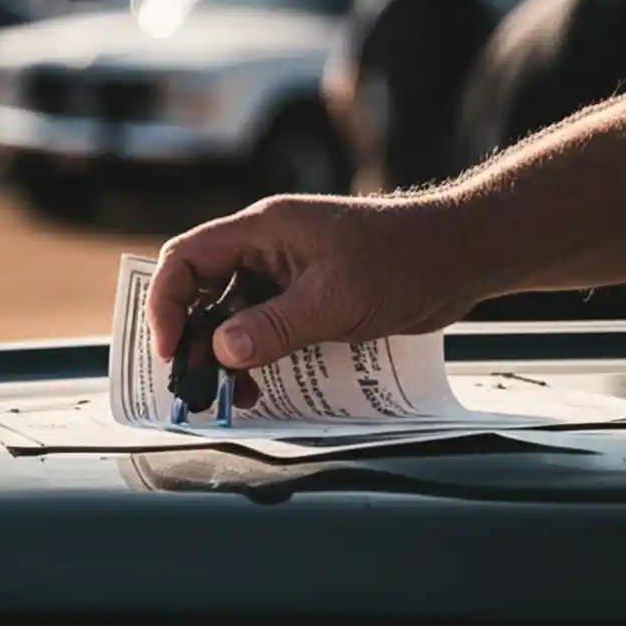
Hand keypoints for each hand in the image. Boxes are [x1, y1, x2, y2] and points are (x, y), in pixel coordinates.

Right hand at [148, 194, 485, 373]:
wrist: (459, 256)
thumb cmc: (401, 261)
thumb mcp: (333, 300)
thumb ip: (274, 327)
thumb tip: (220, 354)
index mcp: (262, 229)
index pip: (186, 257)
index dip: (166, 303)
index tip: (170, 350)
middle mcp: (266, 247)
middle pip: (202, 289)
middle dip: (192, 338)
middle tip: (193, 385)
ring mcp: (286, 271)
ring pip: (233, 313)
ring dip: (225, 354)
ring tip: (229, 397)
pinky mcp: (308, 295)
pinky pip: (265, 325)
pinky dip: (256, 355)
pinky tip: (260, 388)